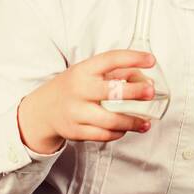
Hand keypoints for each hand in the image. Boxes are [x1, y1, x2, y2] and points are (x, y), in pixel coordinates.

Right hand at [17, 49, 157, 152]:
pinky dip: (118, 132)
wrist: (43, 110)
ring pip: (110, 120)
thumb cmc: (74, 88)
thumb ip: (118, 74)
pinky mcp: (75, 131)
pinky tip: (126, 129)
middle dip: (134, 92)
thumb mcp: (89, 73)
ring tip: (145, 122)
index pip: (110, 59)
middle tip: (150, 92)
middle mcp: (79, 90)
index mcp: (84, 70)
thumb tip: (146, 82)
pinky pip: (103, 135)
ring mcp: (76, 112)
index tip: (150, 60)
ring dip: (132, 122)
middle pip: (111, 91)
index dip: (132, 58)